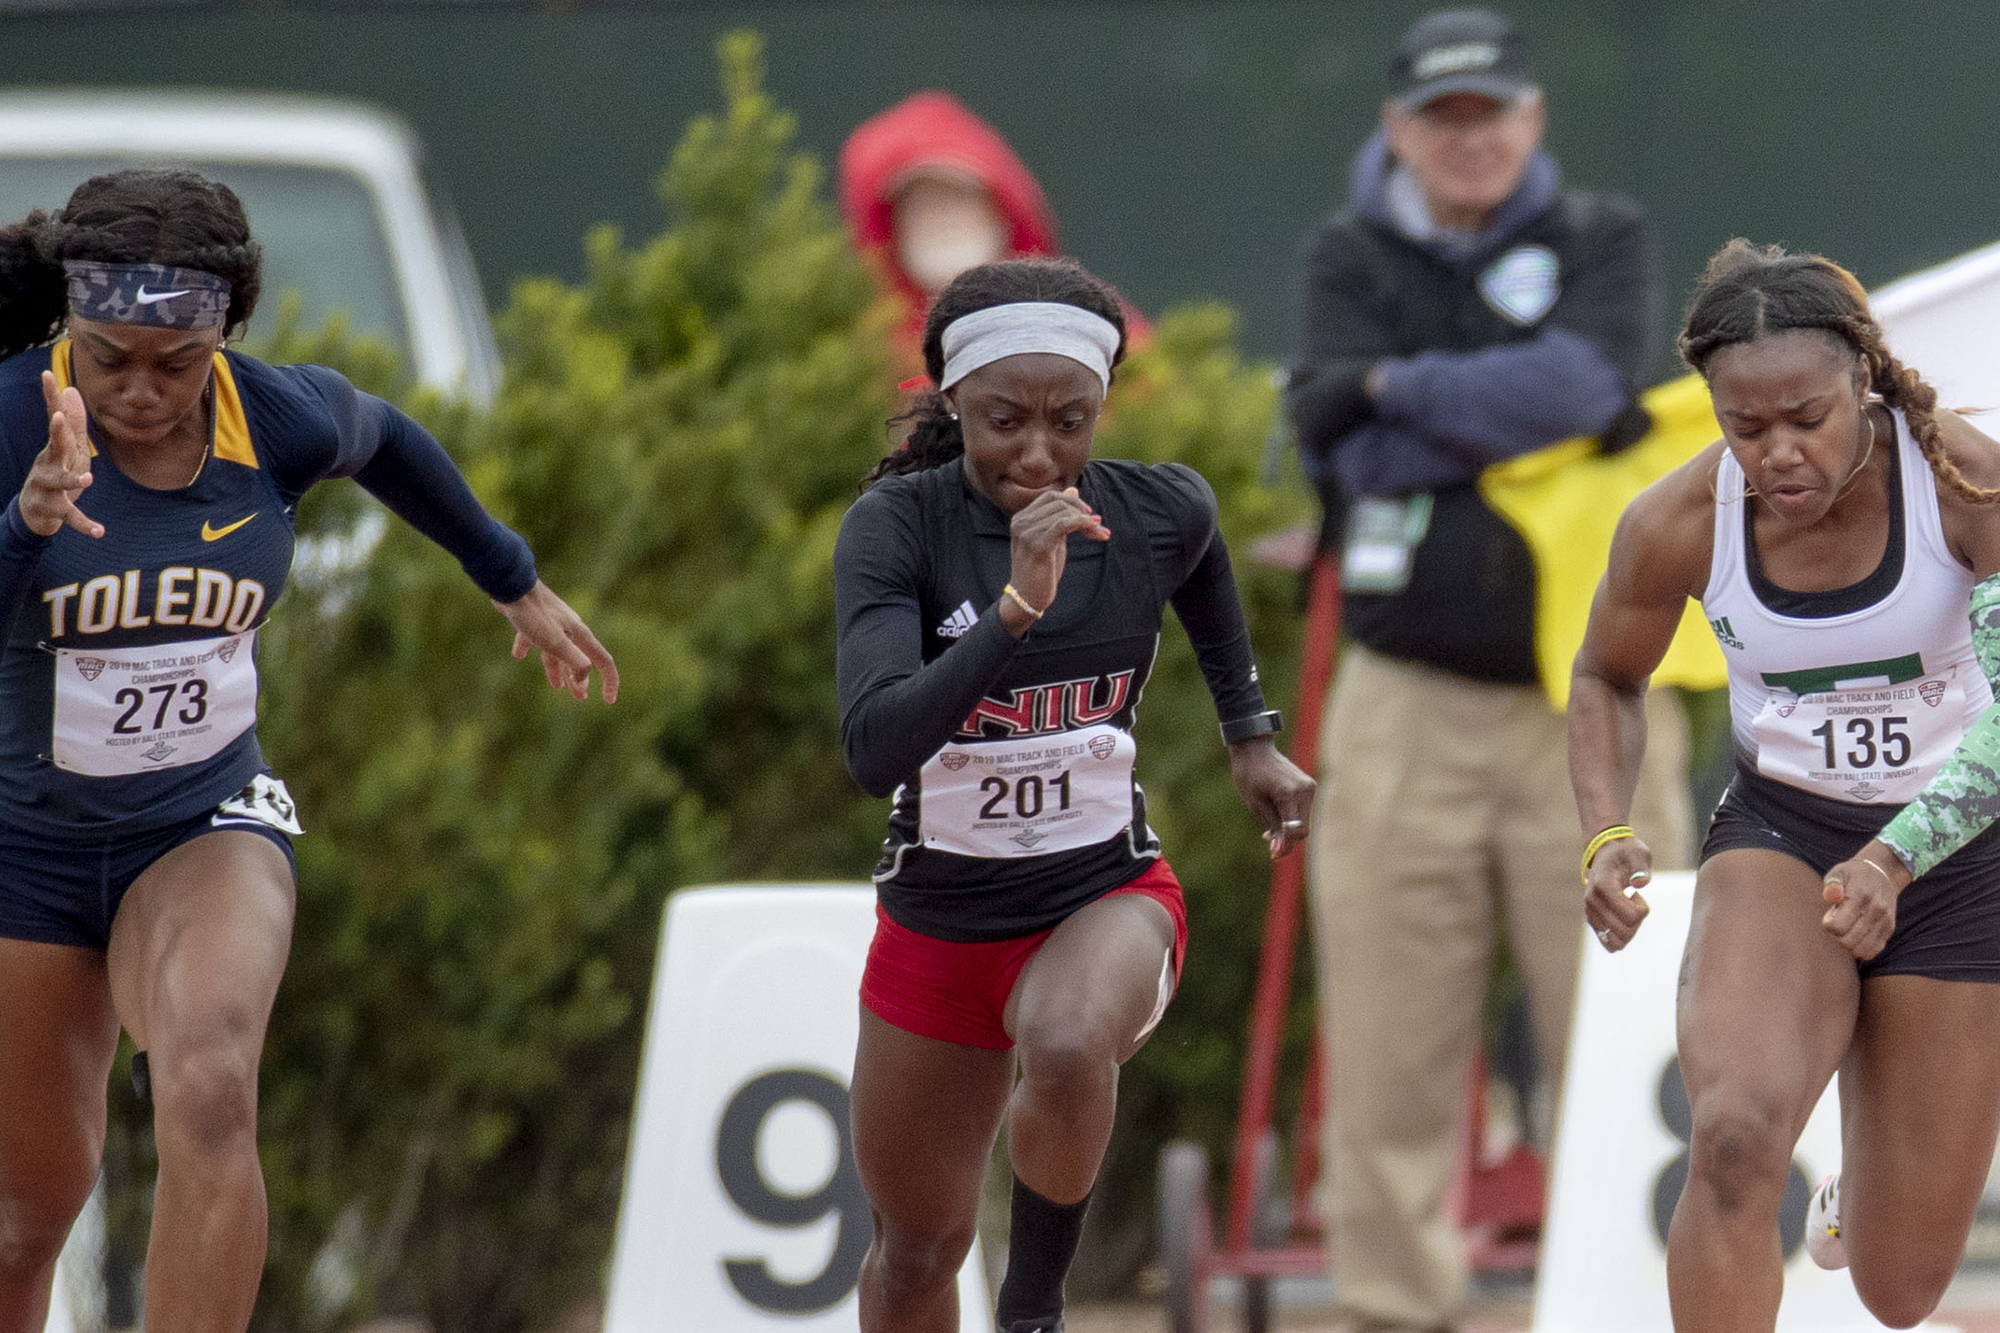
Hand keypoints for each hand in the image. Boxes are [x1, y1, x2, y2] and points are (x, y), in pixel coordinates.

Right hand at [21, 370, 102, 537]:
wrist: (34, 510)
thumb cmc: (55, 473)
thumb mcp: (68, 448)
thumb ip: (73, 422)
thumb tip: (72, 388)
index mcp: (56, 448)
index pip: (54, 419)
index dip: (51, 397)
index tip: (48, 374)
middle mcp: (48, 464)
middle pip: (54, 445)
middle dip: (56, 432)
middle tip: (59, 418)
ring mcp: (48, 487)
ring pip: (59, 482)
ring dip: (72, 479)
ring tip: (88, 477)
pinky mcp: (54, 508)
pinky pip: (71, 516)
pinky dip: (85, 524)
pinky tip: (100, 531)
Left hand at [495, 580, 618, 702]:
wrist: (512, 586)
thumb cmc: (534, 614)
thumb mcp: (556, 642)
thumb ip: (574, 660)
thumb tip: (583, 679)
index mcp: (579, 635)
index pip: (602, 662)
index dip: (609, 682)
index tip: (608, 700)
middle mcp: (569, 630)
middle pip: (580, 659)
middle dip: (580, 680)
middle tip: (580, 698)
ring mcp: (552, 625)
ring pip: (558, 653)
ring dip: (558, 670)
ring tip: (556, 686)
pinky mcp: (533, 620)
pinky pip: (534, 639)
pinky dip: (529, 648)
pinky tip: (519, 655)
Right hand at [1002, 487, 1109, 633]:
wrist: (1027, 598)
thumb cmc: (1040, 570)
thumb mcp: (1053, 538)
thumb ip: (1061, 515)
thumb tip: (1073, 489)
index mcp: (1021, 518)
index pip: (1051, 497)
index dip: (1073, 502)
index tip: (1090, 515)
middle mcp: (1021, 521)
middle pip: (1059, 503)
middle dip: (1083, 511)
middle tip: (1099, 525)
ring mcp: (1027, 532)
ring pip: (1064, 513)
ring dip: (1087, 522)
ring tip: (1100, 533)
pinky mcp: (1038, 544)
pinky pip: (1065, 524)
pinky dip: (1082, 524)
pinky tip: (1094, 532)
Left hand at [1226, 736, 1315, 859]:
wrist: (1254, 748)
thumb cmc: (1249, 774)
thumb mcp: (1255, 804)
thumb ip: (1271, 827)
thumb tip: (1278, 852)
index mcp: (1289, 793)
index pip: (1295, 830)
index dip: (1285, 846)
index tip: (1272, 855)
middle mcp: (1305, 790)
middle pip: (1302, 829)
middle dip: (1286, 840)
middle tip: (1267, 842)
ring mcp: (1309, 787)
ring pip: (1303, 822)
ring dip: (1288, 830)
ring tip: (1267, 830)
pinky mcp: (1308, 787)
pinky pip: (1302, 811)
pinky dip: (1291, 819)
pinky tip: (1275, 817)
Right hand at [1585, 832, 1652, 951]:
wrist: (1606, 852)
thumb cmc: (1626, 852)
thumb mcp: (1638, 853)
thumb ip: (1641, 867)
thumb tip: (1640, 883)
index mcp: (1603, 886)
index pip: (1630, 917)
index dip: (1642, 908)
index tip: (1637, 892)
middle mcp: (1592, 902)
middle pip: (1624, 932)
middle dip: (1637, 921)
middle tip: (1633, 901)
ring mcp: (1590, 912)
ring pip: (1616, 943)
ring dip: (1629, 930)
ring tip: (1626, 909)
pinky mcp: (1592, 919)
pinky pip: (1608, 943)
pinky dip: (1621, 936)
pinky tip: (1621, 917)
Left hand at [1822, 841, 1908, 959]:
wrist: (1884, 873)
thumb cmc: (1854, 874)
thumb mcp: (1839, 872)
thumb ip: (1832, 884)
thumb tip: (1830, 896)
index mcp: (1861, 895)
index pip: (1838, 926)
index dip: (1828, 924)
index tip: (1830, 915)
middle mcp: (1876, 910)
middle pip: (1848, 941)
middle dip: (1837, 935)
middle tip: (1838, 922)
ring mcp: (1885, 921)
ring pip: (1861, 949)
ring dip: (1849, 943)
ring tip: (1847, 929)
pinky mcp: (1889, 929)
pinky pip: (1873, 950)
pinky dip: (1861, 948)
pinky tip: (1857, 935)